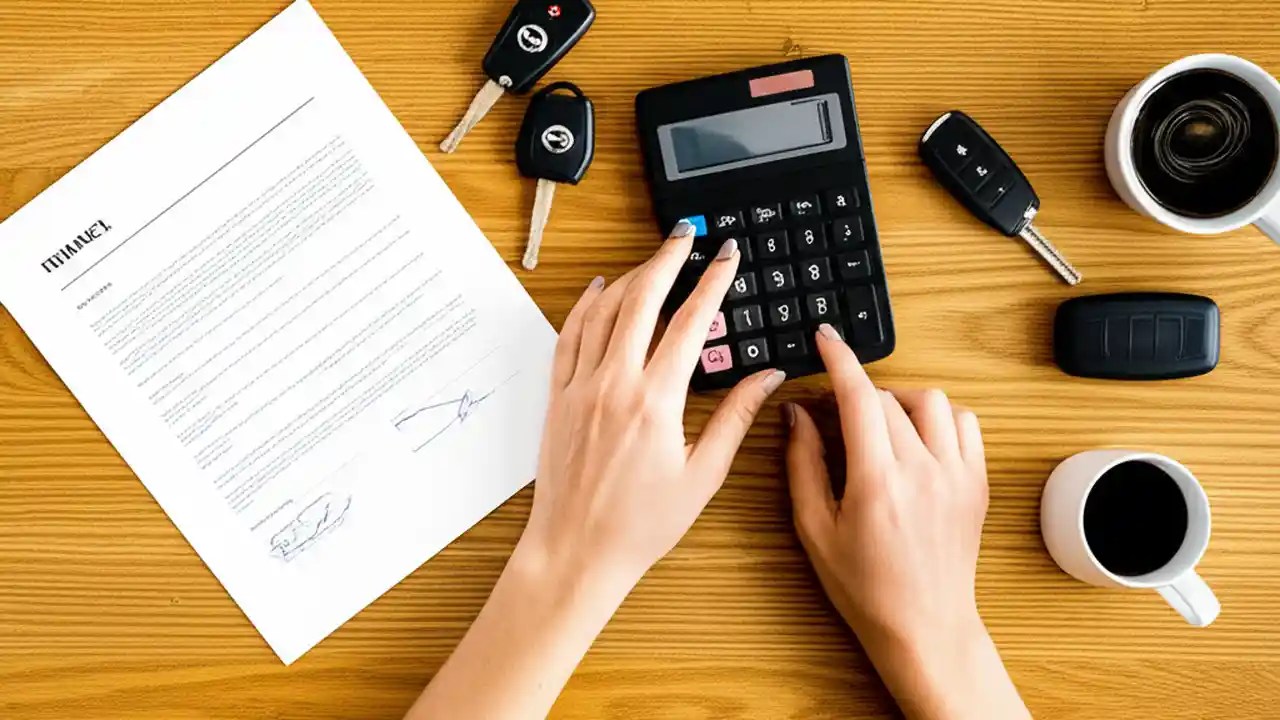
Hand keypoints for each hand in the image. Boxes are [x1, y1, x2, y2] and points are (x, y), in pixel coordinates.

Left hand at [407, 225, 784, 719]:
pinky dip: (585, 306)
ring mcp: (580, 386)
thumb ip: (735, 418)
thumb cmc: (640, 524)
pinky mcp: (557, 396)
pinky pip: (569, 336)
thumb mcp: (702, 475)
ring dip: (630, 276)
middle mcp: (614, 384)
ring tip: (654, 259)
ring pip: (603, 310)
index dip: (712, 281)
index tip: (726, 256)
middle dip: (667, 259)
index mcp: (656, 402)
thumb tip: (766, 378)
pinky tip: (598, 290)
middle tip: (687, 236)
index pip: (690, 322)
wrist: (576, 550)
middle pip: (642, 299)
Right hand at [785, 325, 986, 646]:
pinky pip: (966, 423)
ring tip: (879, 423)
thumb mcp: (815, 530)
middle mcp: (923, 472)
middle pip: (888, 398)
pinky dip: (940, 417)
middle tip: (833, 410)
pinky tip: (917, 437)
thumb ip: (803, 465)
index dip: (839, 360)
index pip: (859, 397)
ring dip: (900, 399)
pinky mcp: (977, 483)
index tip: (826, 338)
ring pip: (932, 401)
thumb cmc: (865, 588)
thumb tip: (796, 415)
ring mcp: (957, 476)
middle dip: (857, 392)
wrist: (925, 626)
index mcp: (878, 483)